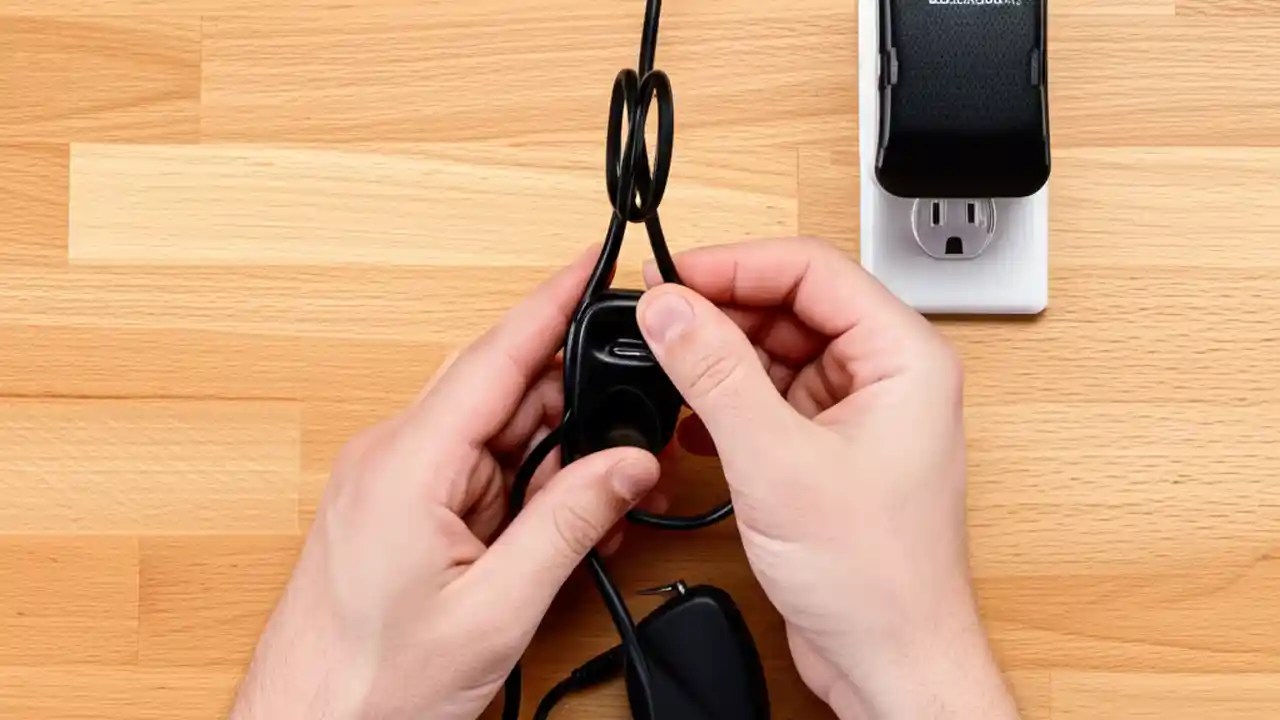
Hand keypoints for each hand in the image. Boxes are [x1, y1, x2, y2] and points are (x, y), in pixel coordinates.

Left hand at [231, 248, 660, 719]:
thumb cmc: (372, 685)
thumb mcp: (495, 609)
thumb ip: (569, 524)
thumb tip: (627, 463)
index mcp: (408, 461)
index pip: (495, 354)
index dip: (551, 301)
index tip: (593, 261)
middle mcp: (395, 455)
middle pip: (502, 389)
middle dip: (575, 397)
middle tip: (639, 412)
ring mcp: (394, 478)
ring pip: (496, 433)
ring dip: (555, 453)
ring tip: (609, 492)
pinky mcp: (399, 504)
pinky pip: (478, 469)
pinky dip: (525, 484)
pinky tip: (561, 515)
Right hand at [637, 239, 1017, 719]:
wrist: (889, 660)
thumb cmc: (875, 578)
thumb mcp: (777, 462)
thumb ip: (716, 375)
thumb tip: (669, 309)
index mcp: (903, 358)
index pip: (812, 271)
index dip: (736, 265)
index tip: (674, 276)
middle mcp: (887, 376)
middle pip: (793, 306)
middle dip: (723, 311)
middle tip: (658, 322)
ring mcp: (857, 413)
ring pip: (777, 352)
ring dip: (721, 360)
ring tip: (669, 372)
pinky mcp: (828, 449)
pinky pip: (772, 398)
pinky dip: (729, 403)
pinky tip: (694, 423)